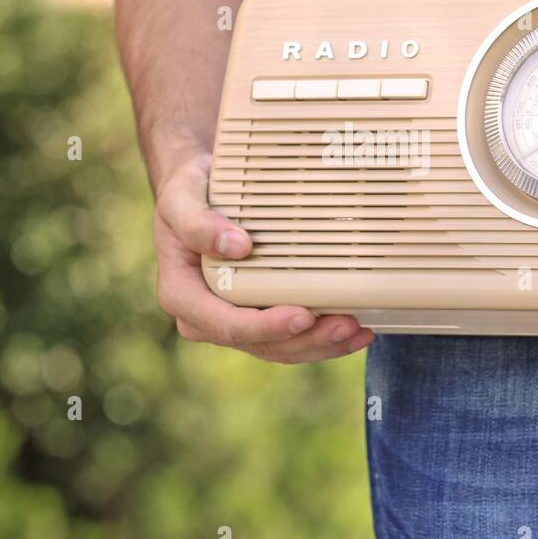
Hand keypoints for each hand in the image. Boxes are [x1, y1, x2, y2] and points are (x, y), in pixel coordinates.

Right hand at [154, 152, 373, 362]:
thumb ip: (198, 222)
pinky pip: (287, 336)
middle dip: (305, 340)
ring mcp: (232, 318)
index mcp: (182, 295)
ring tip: (356, 331)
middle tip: (345, 325)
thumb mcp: (181, 198)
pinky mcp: (255, 313)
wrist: (197, 191)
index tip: (302, 316)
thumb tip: (236, 246)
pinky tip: (350, 331)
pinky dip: (320, 336)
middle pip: (259, 343)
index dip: (265, 326)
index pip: (225, 324)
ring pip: (278, 347)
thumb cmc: (187, 194)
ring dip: (320, 345)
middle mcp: (205, 316)